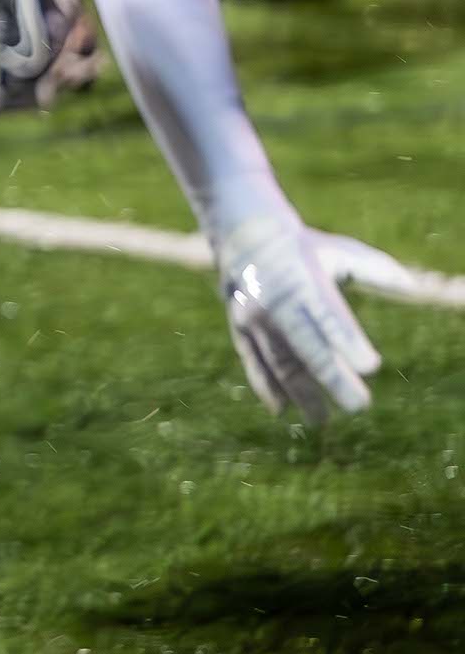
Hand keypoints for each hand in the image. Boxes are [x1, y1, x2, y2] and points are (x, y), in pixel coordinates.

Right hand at [214, 216, 379, 419]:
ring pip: (280, 362)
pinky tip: (281, 409)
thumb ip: (376, 271)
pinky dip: (266, 387)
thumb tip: (414, 288)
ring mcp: (254, 317)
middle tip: (359, 405)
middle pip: (307, 348)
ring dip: (301, 393)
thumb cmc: (305, 249)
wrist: (242, 234)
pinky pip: (254, 362)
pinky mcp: (240, 328)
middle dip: (333, 378)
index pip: (329, 316)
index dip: (349, 341)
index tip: (371, 366)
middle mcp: (277, 301)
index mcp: (305, 281)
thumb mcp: (339, 252)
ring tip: (322, 420)